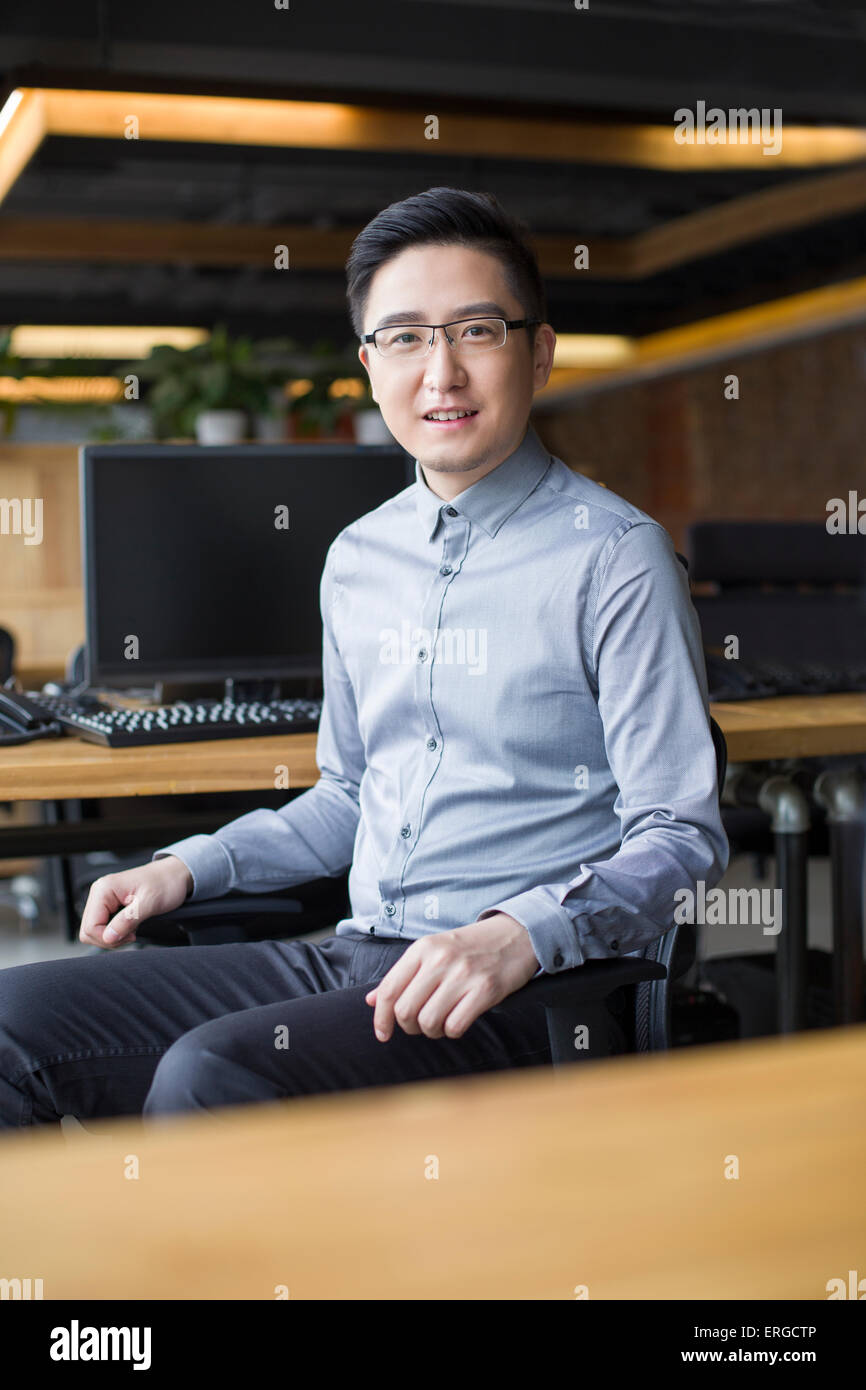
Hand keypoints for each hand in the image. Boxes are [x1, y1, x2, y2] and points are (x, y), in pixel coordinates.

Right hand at [79, 856, 192, 948]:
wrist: (174, 875)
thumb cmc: (165, 883)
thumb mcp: (149, 903)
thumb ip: (127, 921)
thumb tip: (108, 937)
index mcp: (104, 889)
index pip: (90, 927)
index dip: (108, 938)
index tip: (130, 935)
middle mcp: (99, 893)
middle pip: (88, 931)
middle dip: (110, 939)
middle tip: (132, 933)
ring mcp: (103, 900)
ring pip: (95, 931)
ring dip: (114, 936)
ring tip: (133, 926)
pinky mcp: (109, 906)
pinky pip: (104, 927)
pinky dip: (117, 931)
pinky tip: (131, 924)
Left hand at [365, 913, 539, 1041]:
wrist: (515, 934)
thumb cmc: (470, 947)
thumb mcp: (433, 951)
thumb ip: (402, 976)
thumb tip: (371, 1001)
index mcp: (422, 948)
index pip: (389, 990)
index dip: (381, 1018)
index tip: (383, 1033)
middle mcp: (439, 960)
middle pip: (405, 1010)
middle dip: (409, 1027)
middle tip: (421, 1024)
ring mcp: (463, 974)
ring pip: (428, 1021)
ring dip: (432, 1031)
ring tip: (441, 1023)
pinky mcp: (486, 989)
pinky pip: (455, 1026)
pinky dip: (452, 1031)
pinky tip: (458, 1021)